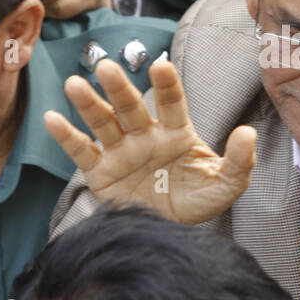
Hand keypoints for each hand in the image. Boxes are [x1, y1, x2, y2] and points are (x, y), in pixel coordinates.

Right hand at [44, 54, 256, 222]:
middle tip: (106, 67)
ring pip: (103, 122)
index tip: (161, 68)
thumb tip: (247, 132)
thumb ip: (239, 160)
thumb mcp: (227, 185)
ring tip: (74, 84)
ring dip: (89, 104)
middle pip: (131, 107)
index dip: (166, 87)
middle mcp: (146, 135)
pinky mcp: (101, 172)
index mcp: (177, 133)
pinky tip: (51, 118)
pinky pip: (81, 151)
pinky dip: (65, 136)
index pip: (172, 103)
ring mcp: (121, 152)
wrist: (171, 232)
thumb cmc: (199, 200)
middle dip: (119, 88)